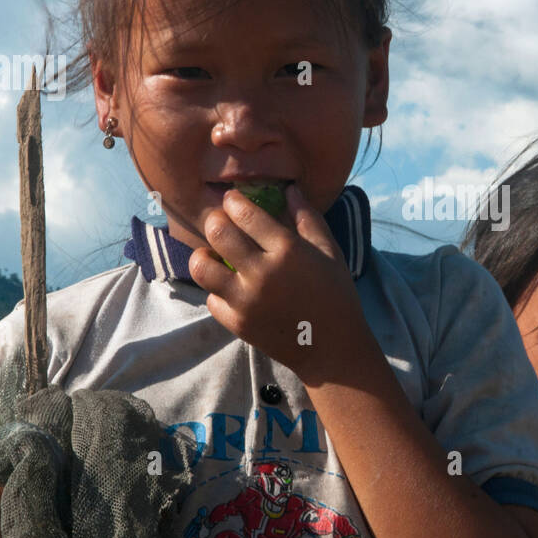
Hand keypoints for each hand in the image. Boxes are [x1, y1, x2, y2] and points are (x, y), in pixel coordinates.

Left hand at [188, 183, 369, 384]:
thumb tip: (289, 189)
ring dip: (204, 255)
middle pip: (218, 233)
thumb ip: (308, 219)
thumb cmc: (336, 296)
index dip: (233, 201)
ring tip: (214, 256)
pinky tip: (230, 287)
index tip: (232, 199)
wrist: (332, 348)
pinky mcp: (237, 323)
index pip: (246, 214)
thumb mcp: (330, 253)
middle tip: (221, 222)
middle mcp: (262, 273)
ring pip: (202, 267)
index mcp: (288, 251)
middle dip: (215, 220)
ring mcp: (246, 300)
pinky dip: (217, 290)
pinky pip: (212, 299)